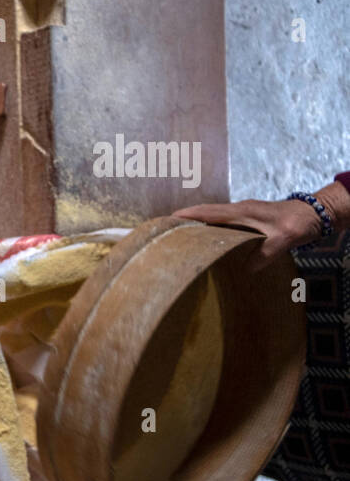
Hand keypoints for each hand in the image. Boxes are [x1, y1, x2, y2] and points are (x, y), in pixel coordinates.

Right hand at [172, 199, 321, 263]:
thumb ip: (263, 255)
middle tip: (165, 227)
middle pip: (206, 211)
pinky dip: (208, 224)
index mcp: (243, 211)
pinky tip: (205, 235)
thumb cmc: (299, 223)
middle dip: (185, 217)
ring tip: (179, 232)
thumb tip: (244, 272)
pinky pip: (222, 219)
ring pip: (213, 214)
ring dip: (196, 220)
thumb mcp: (282, 241)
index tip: (168, 219)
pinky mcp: (248, 216)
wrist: (316, 213)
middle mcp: (240, 209)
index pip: (210, 211)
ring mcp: (243, 211)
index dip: (188, 215)